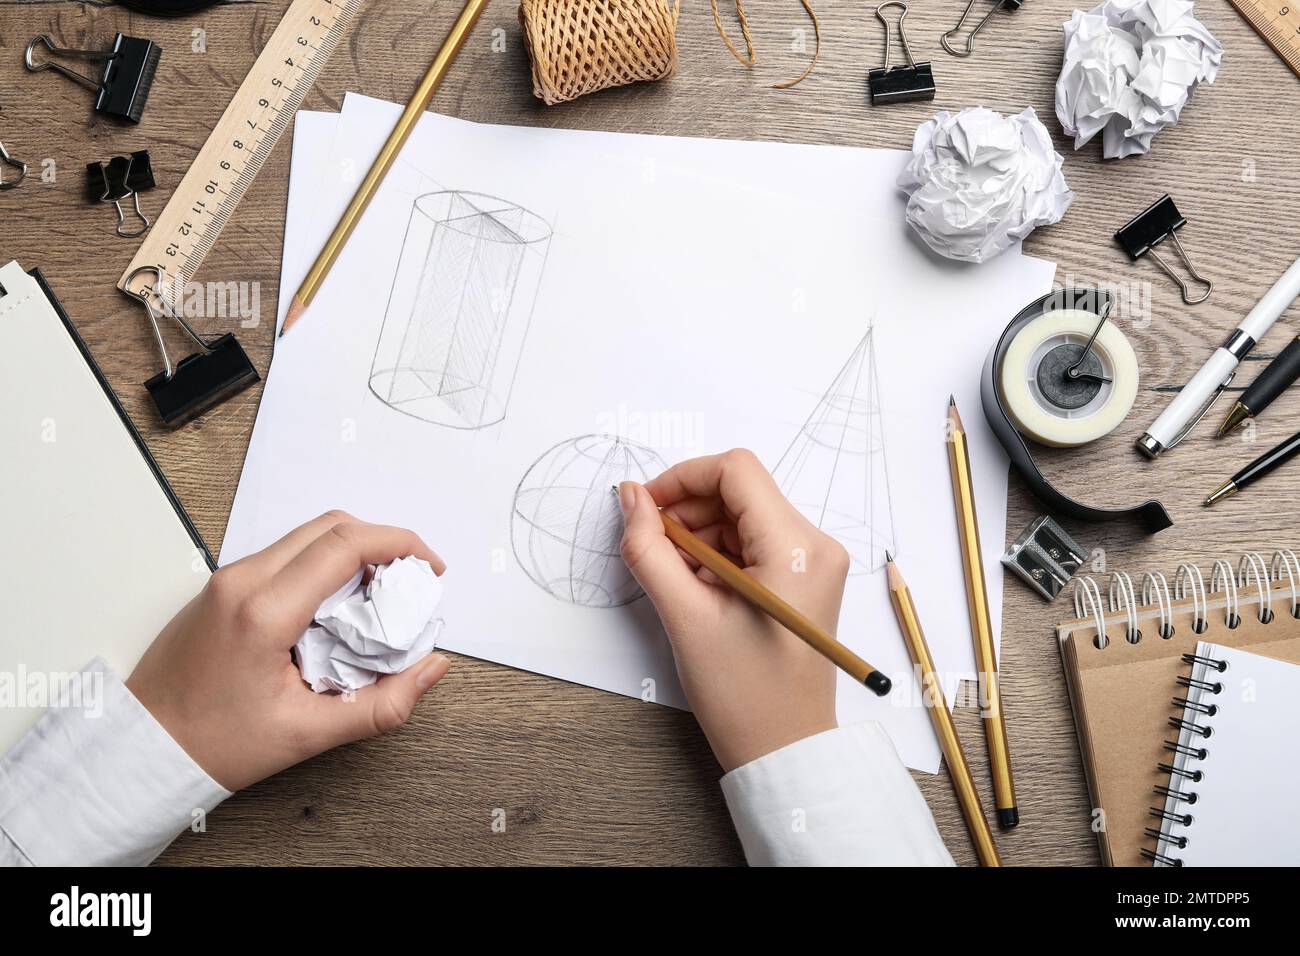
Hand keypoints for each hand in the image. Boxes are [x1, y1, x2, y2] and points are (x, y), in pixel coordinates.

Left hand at [127, 512, 450, 791]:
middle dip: (383, 542)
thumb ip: (383, 704)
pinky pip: (285, 555)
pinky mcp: (223, 586)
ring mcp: (228, 579)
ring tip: (378, 598)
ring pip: (307, 536)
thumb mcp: (309, 733)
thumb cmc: (212, 744)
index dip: (399, 544)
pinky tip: (337, 607)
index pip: (345, 544)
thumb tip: (430, 668)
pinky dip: (323, 565)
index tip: (428, 567)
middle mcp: (242, 581)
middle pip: (330, 525)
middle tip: (410, 580)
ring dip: (352, 552)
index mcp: (263, 611)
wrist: (143, 748)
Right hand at [617, 449, 848, 772]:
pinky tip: (701, 590)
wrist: (785, 749)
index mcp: (795, 548)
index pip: (735, 470)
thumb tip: (630, 498)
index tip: (645, 508)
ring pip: (743, 514)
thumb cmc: (744, 695)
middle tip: (654, 550)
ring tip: (679, 581)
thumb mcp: (685, 616)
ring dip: (701, 535)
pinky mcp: (806, 577)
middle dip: (688, 510)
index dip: (682, 478)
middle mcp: (816, 544)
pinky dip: (719, 554)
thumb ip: (650, 550)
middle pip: (740, 490)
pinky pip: (754, 541)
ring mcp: (815, 561)